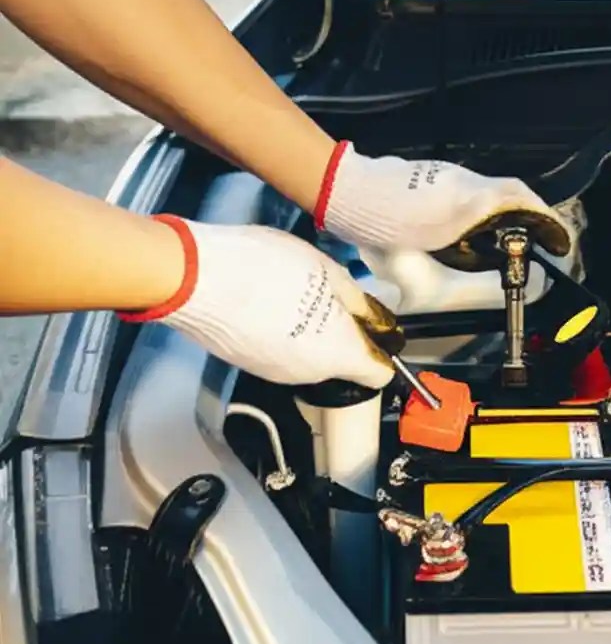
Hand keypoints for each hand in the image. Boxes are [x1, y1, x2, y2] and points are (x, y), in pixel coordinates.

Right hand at [118, 216, 394, 388]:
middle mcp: (310, 374)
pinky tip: (272, 302)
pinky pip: (282, 353)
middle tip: (335, 295)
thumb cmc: (262, 269)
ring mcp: (276, 372)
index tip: (380, 330)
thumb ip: (359, 302)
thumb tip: (375, 319)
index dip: (383, 351)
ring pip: (311, 357)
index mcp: (338, 354)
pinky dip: (284, 333)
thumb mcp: (328, 272)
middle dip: (345, 334)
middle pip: (343, 362)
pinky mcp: (250, 364)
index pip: (379, 374)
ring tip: (297, 292)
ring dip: (313, 332)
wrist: (194, 277)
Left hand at [313, 141, 571, 255]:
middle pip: (514, 194)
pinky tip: (476, 229)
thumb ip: (470, 245)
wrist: (351, 192)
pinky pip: (474, 192)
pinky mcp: (437, 177)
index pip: (524, 203)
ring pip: (493, 192)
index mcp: (471, 198)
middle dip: (534, 216)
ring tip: (513, 238)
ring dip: (510, 212)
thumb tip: (497, 249)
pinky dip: (487, 209)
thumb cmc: (386, 222)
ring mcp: (452, 176)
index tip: (559, 241)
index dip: (547, 223)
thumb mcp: (435, 243)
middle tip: (542, 239)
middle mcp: (467, 181)